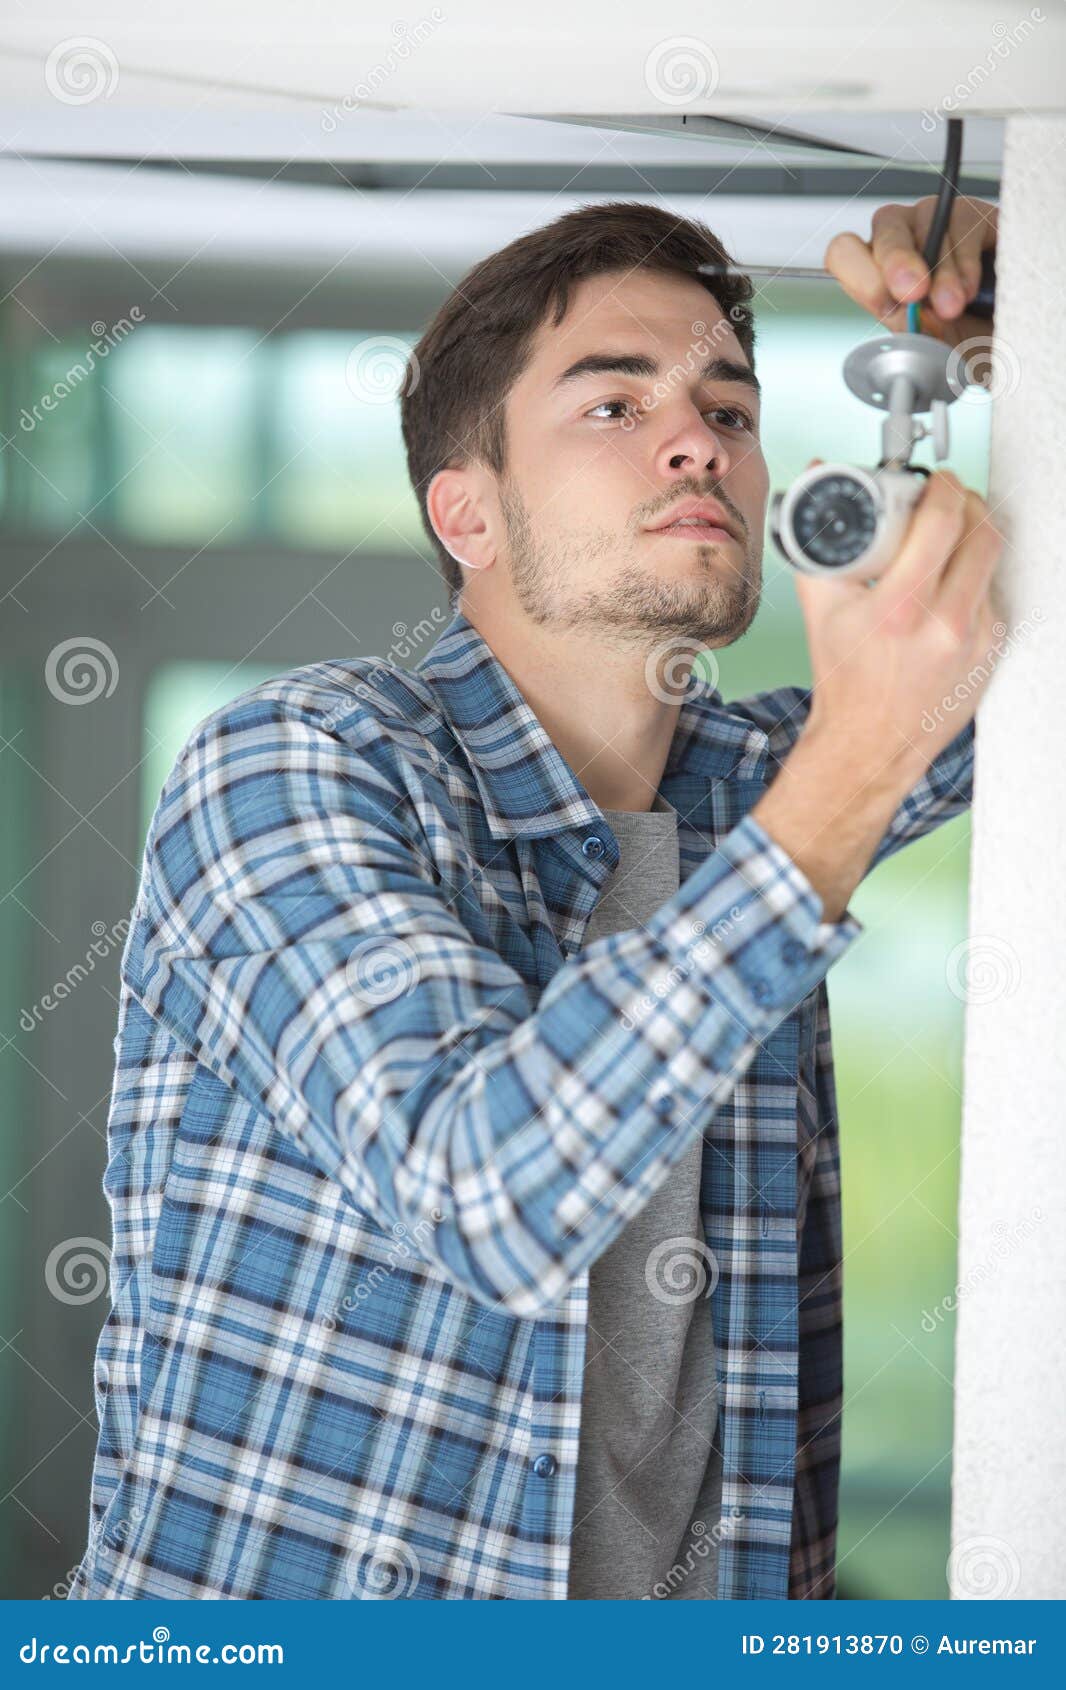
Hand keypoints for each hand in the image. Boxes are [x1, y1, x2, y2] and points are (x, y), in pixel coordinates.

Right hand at [792, 467, 1004, 777]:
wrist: (870, 743)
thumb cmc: (845, 679)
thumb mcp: (821, 609)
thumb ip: (815, 540)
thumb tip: (817, 480)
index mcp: (900, 610)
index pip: (942, 522)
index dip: (942, 488)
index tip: (934, 481)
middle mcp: (945, 625)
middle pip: (981, 532)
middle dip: (966, 502)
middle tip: (946, 498)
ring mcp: (976, 640)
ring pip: (992, 560)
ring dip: (974, 535)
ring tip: (949, 533)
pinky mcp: (992, 650)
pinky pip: (992, 593)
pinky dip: (973, 577)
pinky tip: (948, 582)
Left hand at [824, 195, 997, 383]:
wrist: (1010, 337)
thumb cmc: (966, 341)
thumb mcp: (934, 349)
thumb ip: (912, 331)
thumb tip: (904, 314)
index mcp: (879, 274)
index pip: (845, 254)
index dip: (861, 275)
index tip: (888, 304)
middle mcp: (903, 242)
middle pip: (885, 227)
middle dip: (899, 263)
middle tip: (917, 294)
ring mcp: (936, 222)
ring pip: (924, 223)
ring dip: (941, 271)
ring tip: (955, 305)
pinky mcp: (973, 215)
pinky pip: (962, 221)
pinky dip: (967, 259)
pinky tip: (973, 288)